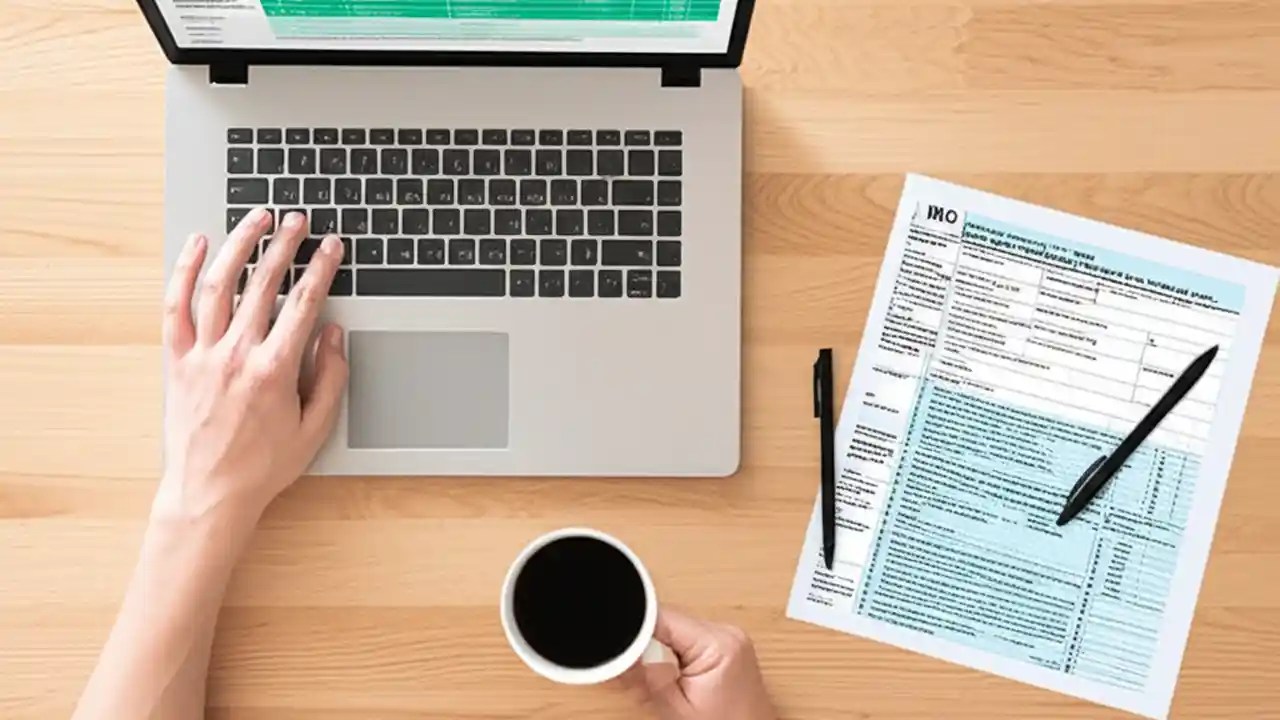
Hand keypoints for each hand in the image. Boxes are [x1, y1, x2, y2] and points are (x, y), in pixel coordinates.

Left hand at [155, 208, 347, 528]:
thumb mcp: (315, 428)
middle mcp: (236, 355)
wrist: (209, 492)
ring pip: (219, 284)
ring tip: (255, 219)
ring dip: (239, 245)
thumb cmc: (263, 465)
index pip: (304, 304)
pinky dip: (184, 271)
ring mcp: (202, 355)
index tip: (331, 247)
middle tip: (297, 221)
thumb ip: (331, 377)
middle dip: (284, 245)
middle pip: (263, 283)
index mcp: (274, 370)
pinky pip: (175, 306)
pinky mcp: (176, 360)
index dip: (322, 269)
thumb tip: (333, 334)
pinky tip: (196, 246)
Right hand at [630, 609, 775, 719]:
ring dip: (663, 645)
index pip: (663, 617)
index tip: (620, 644)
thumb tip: (620, 655)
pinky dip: (677, 649)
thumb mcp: (675, 709)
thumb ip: (644, 679)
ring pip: (679, 626)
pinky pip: (693, 635)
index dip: (636, 628)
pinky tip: (677, 671)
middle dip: (648, 641)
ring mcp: (731, 636)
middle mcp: (728, 632)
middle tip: (637, 668)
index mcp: (718, 644)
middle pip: (670, 620)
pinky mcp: (729, 643)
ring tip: (665, 675)